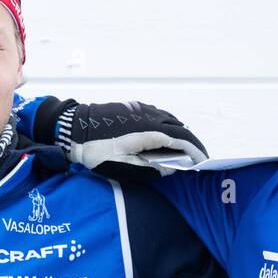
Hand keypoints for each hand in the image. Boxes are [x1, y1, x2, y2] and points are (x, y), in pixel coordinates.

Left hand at [56, 101, 208, 180]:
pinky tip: (166, 135)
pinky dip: (168, 126)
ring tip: (185, 149)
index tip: (204, 161)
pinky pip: (158, 116)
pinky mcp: (133, 108)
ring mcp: (141, 110)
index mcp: (149, 130)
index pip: (181, 139)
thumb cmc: (96, 151)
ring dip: (180, 134)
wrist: (74, 129)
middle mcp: (149, 116)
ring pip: (169, 120)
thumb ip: (149, 169)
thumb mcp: (122, 166)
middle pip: (179, 128)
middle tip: (198, 157)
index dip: (195, 151)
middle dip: (191, 143)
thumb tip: (170, 169)